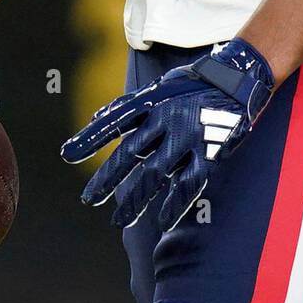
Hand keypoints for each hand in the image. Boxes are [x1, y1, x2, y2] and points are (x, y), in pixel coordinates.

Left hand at [60, 38, 273, 231]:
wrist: (236, 81)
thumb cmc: (191, 85)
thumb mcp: (157, 89)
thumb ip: (127, 106)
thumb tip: (96, 118)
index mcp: (151, 102)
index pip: (113, 121)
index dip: (90, 138)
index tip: (67, 154)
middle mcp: (166, 119)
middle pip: (130, 154)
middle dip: (107, 178)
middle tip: (89, 199)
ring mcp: (187, 137)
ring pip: (155, 174)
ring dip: (135, 199)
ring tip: (119, 219)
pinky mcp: (209, 152)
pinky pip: (188, 184)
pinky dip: (174, 204)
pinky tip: (161, 221)